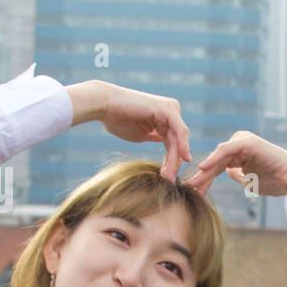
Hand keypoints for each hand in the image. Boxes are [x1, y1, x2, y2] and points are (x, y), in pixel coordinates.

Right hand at [65, 80, 191, 179]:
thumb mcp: (141, 134)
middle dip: (173, 163)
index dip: (171, 161)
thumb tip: (166, 147)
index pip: (173, 143)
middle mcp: (170, 111)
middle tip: (169, 181)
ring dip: (175, 159)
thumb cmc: (117, 119)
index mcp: (164, 117)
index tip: (167, 178)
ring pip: (178, 139)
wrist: (103, 106)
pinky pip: (179, 131)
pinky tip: (183, 159)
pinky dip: (182, 146)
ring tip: (169, 176)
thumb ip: (155, 138)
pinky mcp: (168, 109)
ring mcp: (170, 109)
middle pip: (177, 142)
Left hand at [185, 130, 286, 197]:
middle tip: (191, 188)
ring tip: (195, 183)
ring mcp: (244, 141)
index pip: (218, 166)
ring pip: (219, 156)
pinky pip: (226, 150)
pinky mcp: (248, 141)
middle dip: (203, 176)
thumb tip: (226, 171)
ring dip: (206, 170)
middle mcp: (241, 144)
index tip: (196, 192)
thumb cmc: (275, 182)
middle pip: (216, 161)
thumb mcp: (250, 180)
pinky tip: (204, 169)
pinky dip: (214, 158)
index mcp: (241, 152)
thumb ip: (237, 174)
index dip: (206, 179)